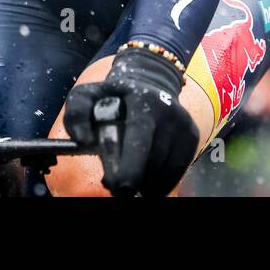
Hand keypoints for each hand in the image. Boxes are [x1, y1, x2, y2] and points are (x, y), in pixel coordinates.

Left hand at [64, 46, 198, 196]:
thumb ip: (77, 113)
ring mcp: (184, 124)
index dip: (131, 167)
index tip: (121, 187)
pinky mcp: (192, 135)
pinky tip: (146, 180)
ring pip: (165, 169)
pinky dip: (161, 182)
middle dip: (134, 180)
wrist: (150, 81)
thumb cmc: (114, 95)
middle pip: (153, 160)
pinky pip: (177, 170)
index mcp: (143, 100)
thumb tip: (82, 139)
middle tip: (117, 188)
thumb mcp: (89, 94)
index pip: (140, 138)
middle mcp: (169, 112)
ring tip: (130, 180)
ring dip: (147, 183)